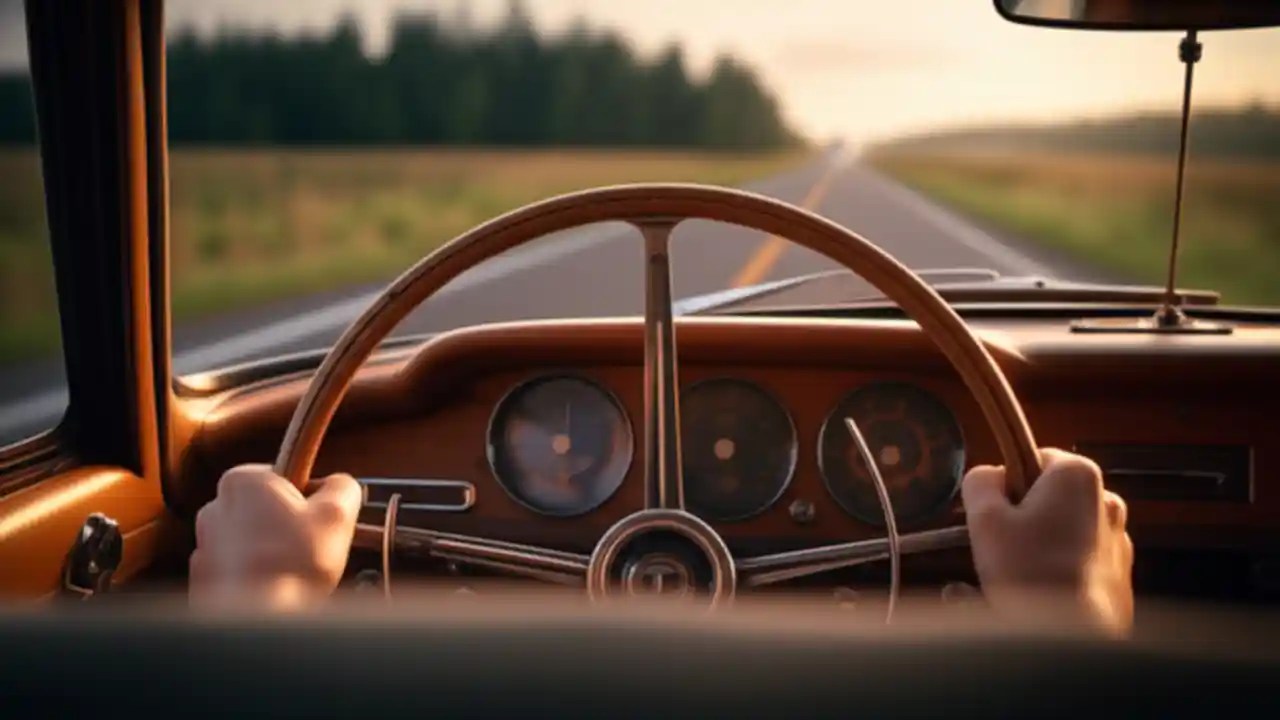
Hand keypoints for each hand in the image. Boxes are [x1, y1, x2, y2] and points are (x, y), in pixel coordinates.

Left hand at [189, 464, 361, 610]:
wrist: (257, 620)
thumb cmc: (293, 563)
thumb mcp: (337, 514)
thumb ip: (343, 487)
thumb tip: (341, 484)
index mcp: (242, 481)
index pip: (282, 474)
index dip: (307, 497)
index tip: (319, 519)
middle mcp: (215, 507)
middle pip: (266, 508)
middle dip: (288, 525)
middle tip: (312, 547)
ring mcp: (204, 545)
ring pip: (252, 541)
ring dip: (272, 553)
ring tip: (293, 574)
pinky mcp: (202, 579)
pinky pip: (238, 570)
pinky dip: (255, 577)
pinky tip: (274, 589)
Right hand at [962, 448, 1133, 634]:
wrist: (1071, 638)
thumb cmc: (1029, 572)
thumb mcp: (985, 518)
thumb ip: (980, 482)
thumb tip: (989, 477)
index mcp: (1078, 475)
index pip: (1031, 457)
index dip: (1004, 484)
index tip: (991, 513)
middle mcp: (1107, 501)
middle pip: (1047, 498)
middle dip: (1019, 519)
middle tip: (995, 548)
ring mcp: (1118, 541)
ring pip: (1060, 533)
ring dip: (1033, 549)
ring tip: (1006, 582)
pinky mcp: (1119, 578)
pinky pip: (1075, 566)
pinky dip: (1052, 575)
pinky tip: (1029, 599)